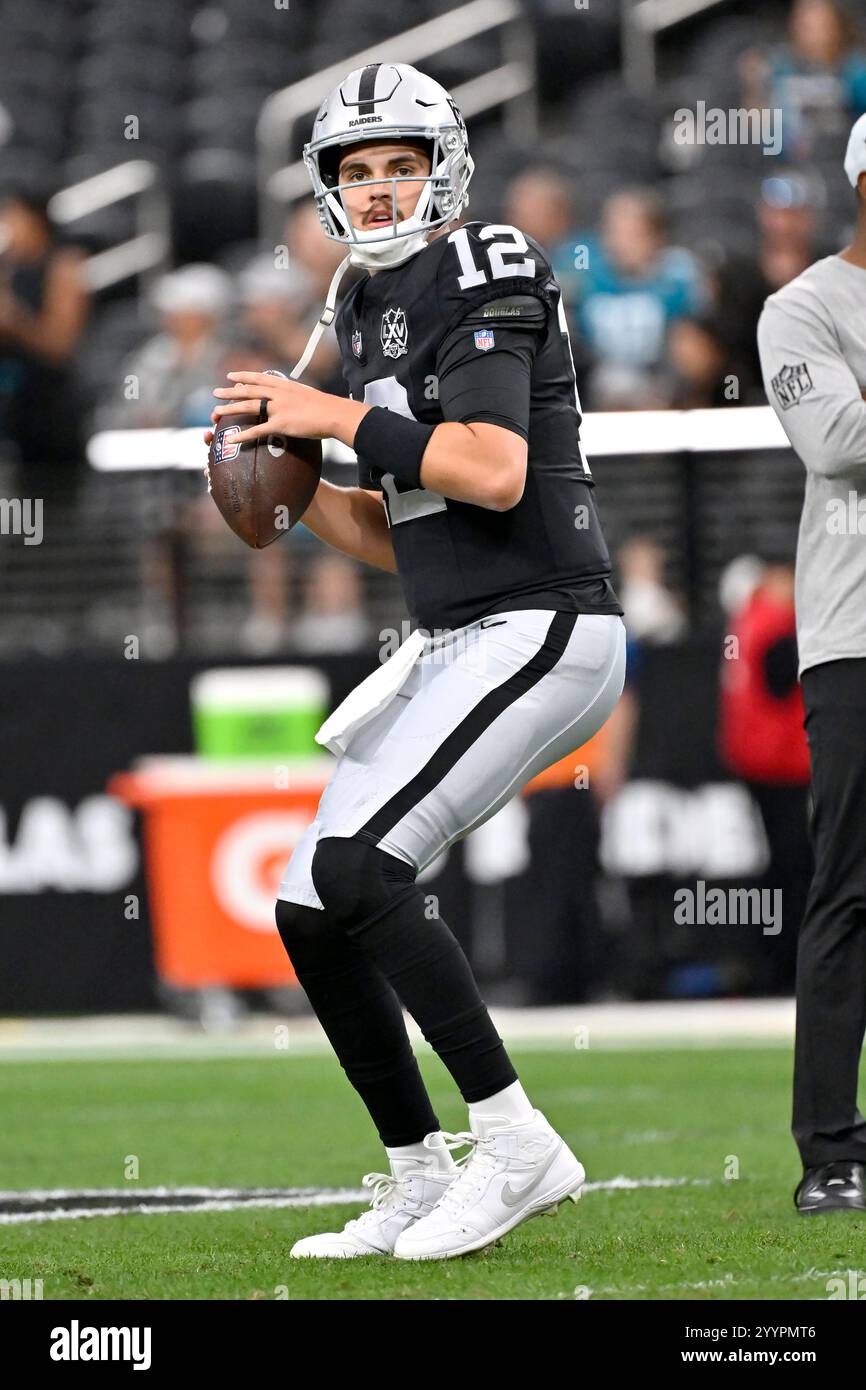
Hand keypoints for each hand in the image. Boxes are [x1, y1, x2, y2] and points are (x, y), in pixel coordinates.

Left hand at [211, 370, 335, 443]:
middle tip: (215, 393)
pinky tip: (231, 439)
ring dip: (229, 409)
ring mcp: (278, 408)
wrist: (335, 413)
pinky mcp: (281, 424)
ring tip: (215, 413)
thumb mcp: (308, 395)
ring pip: (248, 406)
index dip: (244, 377)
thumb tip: (295, 401)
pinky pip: (257, 430)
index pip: (260, 378)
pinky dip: (243, 435)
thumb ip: (296, 396)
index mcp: (285, 385)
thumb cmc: (327, 407)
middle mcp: (279, 393)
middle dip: (230, 392)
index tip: (230, 376)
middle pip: (249, 390)